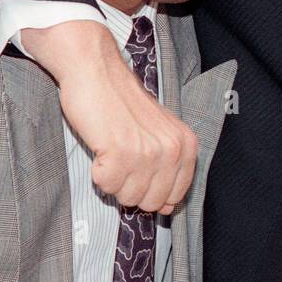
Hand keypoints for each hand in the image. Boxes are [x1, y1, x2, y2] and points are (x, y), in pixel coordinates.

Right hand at [21, 21, 196, 213]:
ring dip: (114, 178)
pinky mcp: (120, 153)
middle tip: (122, 157)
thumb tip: (169, 208)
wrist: (95, 72)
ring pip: (128, 197)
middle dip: (131, 187)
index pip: (175, 196)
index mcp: (186, 145)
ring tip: (112, 148)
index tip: (138, 168)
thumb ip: (169, 168)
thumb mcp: (158, 132)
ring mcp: (147, 153)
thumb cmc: (122, 102)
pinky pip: (106, 186)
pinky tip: (102, 147)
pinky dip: (98, 172)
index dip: (152, 190)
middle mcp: (172, 150)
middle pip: (152, 202)